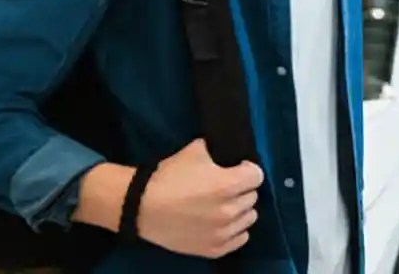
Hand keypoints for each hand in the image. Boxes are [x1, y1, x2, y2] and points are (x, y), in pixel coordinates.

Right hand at [137, 138, 262, 258]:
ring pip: (248, 217)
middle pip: (252, 196)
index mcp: (227, 185)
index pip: (256, 176)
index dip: (247, 169)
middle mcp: (228, 210)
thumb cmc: (168, 177)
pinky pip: (240, 238)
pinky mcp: (214, 248)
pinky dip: (235, 229)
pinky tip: (223, 222)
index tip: (238, 169)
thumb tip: (228, 151)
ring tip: (224, 205)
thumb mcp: (195, 151)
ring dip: (240, 209)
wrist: (141, 207)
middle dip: (241, 189)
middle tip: (226, 187)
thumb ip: (217, 150)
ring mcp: (222, 232)